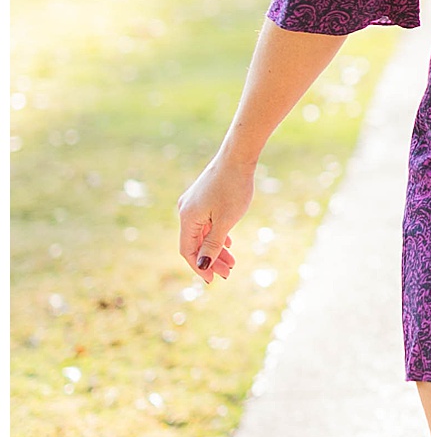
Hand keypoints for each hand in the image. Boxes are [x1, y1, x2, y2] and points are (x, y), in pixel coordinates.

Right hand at [177, 146, 256, 279]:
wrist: (238, 157)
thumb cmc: (233, 188)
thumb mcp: (225, 221)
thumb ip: (213, 244)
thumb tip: (203, 264)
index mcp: (187, 218)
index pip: (187, 250)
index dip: (199, 266)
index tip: (213, 279)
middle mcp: (186, 211)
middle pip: (195, 243)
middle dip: (211, 260)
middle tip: (228, 273)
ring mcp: (194, 204)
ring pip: (203, 234)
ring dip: (216, 249)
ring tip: (232, 263)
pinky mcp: (203, 198)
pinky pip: (207, 223)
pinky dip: (217, 235)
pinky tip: (228, 245)